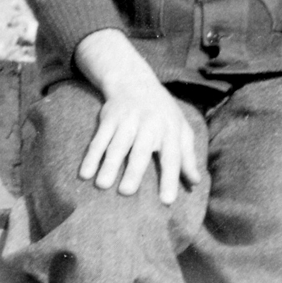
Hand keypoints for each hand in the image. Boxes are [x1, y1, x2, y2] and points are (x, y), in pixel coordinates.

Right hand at [74, 29, 202, 203]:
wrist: (135, 81)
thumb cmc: (163, 113)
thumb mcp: (181, 129)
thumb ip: (188, 156)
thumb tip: (195, 182)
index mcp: (170, 130)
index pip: (172, 157)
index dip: (171, 178)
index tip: (167, 201)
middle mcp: (149, 125)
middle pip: (141, 150)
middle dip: (134, 171)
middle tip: (127, 192)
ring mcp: (127, 121)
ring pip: (117, 145)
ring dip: (109, 164)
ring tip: (102, 185)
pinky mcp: (109, 119)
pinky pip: (98, 140)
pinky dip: (91, 156)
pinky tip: (85, 173)